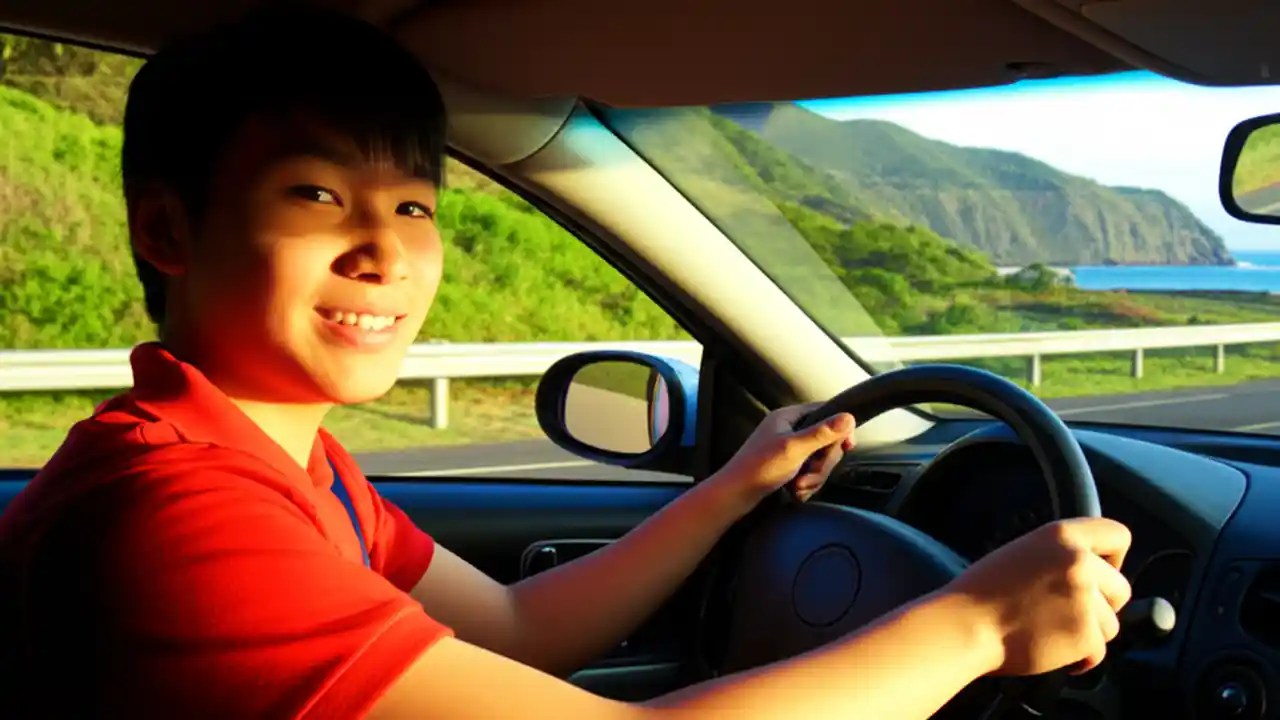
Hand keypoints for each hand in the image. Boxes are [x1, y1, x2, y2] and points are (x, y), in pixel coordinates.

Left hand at [705, 402, 855, 513]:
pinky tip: (794, 492)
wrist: (734, 496)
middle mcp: (789, 430)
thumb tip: (848, 417)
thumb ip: (822, 433)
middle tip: (809, 473)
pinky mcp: (787, 467)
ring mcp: (788, 450)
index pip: (824, 412)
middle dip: (822, 463)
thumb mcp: (794, 448)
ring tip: (798, 486)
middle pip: (825, 442)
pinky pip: (809, 474)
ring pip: (818, 461)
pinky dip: (805, 485)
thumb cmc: (758, 468)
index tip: (848, 445)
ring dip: (813, 478)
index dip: (839, 429)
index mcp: (788, 418)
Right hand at [944, 517, 1132, 676]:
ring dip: (1088, 633)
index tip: (1100, 573)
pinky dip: (1080, 659)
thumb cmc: (983, 593)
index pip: (1117, 535)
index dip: (1113, 558)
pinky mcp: (1085, 634)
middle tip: (1069, 613)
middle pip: (1120, 588)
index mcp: (1062, 536)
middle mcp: (1079, 562)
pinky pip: (1099, 652)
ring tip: (1053, 633)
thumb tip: (1093, 572)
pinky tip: (1054, 651)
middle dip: (1101, 605)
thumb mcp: (1022, 553)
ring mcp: (1084, 599)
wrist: (965, 625)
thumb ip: (1060, 556)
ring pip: (1111, 623)